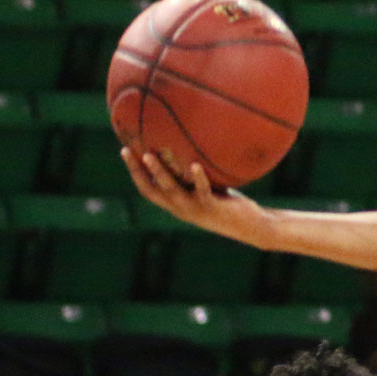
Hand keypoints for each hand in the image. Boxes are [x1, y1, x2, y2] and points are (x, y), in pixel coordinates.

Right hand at [122, 149, 267, 245]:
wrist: (251, 227)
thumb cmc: (228, 204)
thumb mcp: (206, 189)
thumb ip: (193, 176)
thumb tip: (187, 148)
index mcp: (176, 205)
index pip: (147, 189)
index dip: (134, 172)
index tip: (125, 151)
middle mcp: (181, 209)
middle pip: (152, 189)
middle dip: (137, 170)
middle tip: (127, 150)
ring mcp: (195, 209)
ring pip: (172, 190)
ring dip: (159, 172)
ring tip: (150, 154)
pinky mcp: (212, 207)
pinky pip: (202, 191)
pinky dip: (198, 178)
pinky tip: (194, 164)